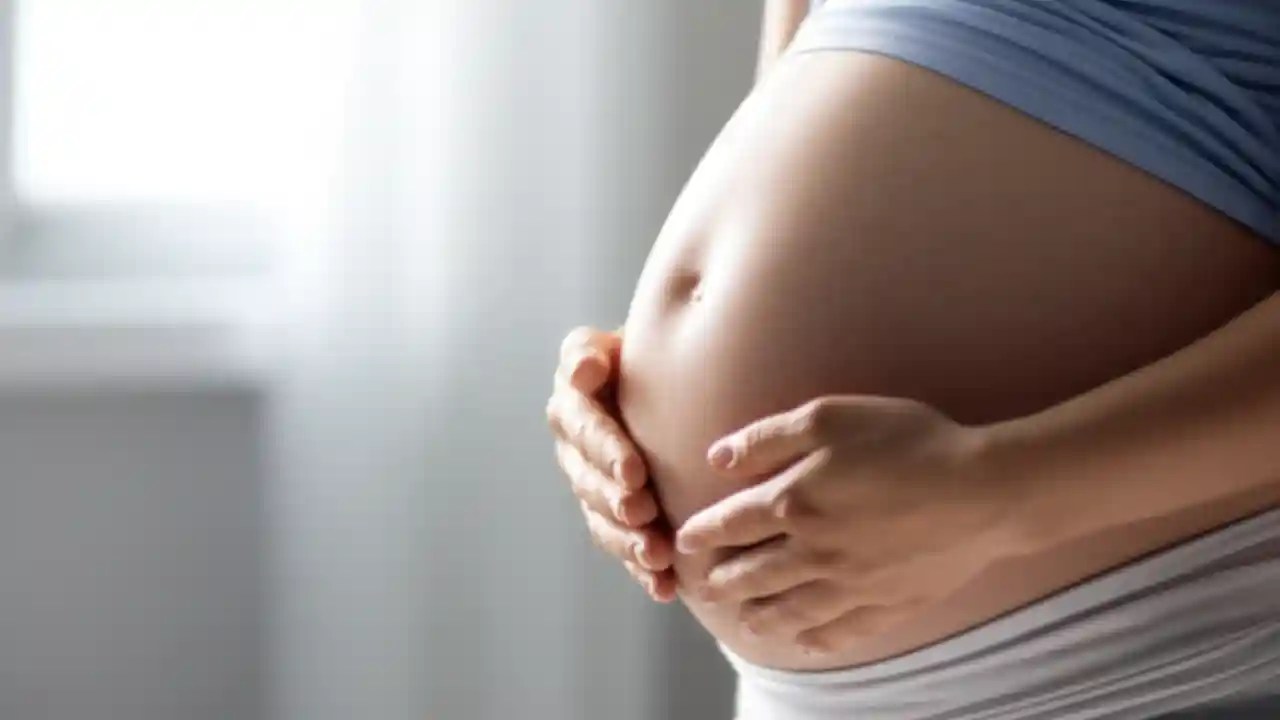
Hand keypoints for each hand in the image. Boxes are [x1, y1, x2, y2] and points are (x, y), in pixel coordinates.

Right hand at [546, 326, 676, 601]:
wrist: (687, 379)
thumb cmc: (669, 348)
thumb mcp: (645, 335)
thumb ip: (608, 350)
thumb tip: (585, 369)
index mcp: (577, 385)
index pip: (580, 414)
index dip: (603, 445)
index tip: (633, 470)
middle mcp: (575, 430)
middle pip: (585, 469)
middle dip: (612, 494)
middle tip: (642, 509)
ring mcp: (589, 472)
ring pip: (598, 510)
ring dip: (624, 535)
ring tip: (654, 552)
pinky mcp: (610, 508)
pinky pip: (619, 540)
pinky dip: (640, 567)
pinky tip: (662, 587)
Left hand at [675, 395, 1022, 652]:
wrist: (984, 491)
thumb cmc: (908, 441)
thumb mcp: (830, 418)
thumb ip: (768, 438)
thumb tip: (716, 459)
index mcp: (793, 502)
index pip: (731, 525)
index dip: (703, 534)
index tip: (685, 542)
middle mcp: (812, 552)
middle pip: (752, 574)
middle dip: (722, 581)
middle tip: (703, 587)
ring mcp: (850, 586)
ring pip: (790, 610)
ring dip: (759, 616)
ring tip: (743, 620)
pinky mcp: (888, 605)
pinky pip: (842, 632)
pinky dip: (817, 640)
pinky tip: (807, 644)